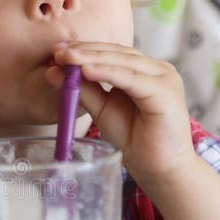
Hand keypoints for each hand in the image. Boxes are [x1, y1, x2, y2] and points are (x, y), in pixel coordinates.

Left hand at [50, 42, 194, 190]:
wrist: (158, 170)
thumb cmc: (134, 141)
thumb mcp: (102, 110)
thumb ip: (83, 89)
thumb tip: (54, 71)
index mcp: (144, 71)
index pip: (111, 53)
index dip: (84, 50)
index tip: (56, 51)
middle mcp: (157, 70)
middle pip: (117, 53)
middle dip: (85, 50)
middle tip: (57, 52)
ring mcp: (164, 78)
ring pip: (123, 62)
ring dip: (92, 58)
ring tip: (67, 58)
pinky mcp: (165, 92)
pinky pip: (131, 79)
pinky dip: (107, 73)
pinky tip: (86, 70)